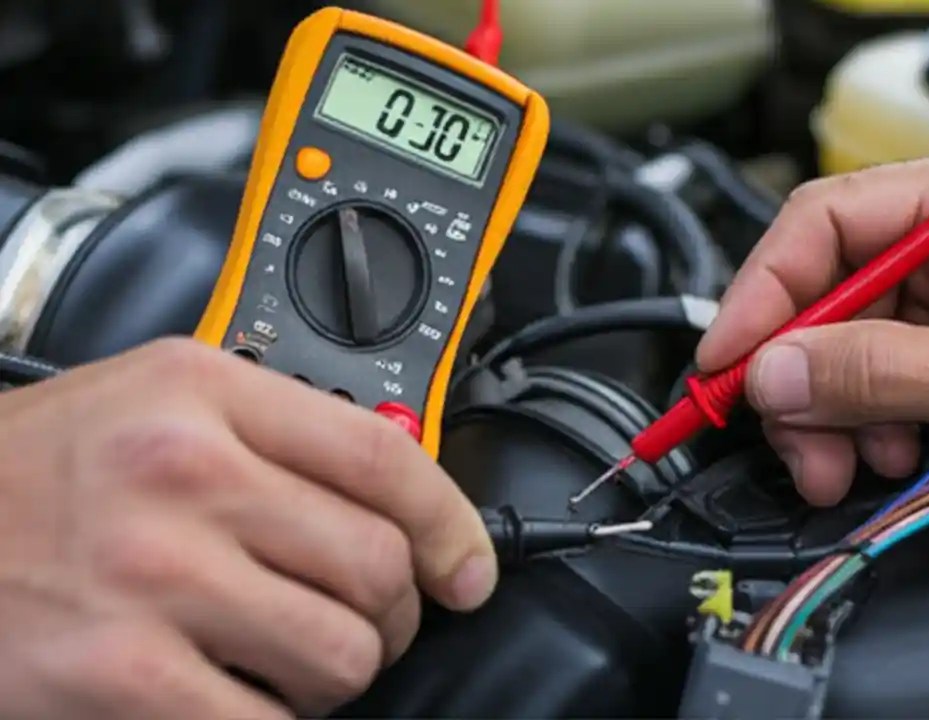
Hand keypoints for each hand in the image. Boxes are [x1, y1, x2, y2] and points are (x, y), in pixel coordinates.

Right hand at [0, 339, 495, 718]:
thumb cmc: (37, 474)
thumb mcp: (152, 402)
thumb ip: (272, 430)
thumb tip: (393, 490)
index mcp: (203, 395)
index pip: (384, 458)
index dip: (453, 525)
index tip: (467, 569)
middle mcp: (183, 475)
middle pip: (377, 564)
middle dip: (392, 613)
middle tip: (363, 622)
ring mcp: (152, 578)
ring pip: (340, 654)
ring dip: (338, 675)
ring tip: (294, 663)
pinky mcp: (118, 677)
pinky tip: (241, 699)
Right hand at [698, 147, 928, 508]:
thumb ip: (882, 374)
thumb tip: (775, 373)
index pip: (828, 221)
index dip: (764, 291)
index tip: (726, 360)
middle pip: (824, 291)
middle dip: (799, 372)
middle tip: (788, 436)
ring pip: (841, 347)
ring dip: (829, 413)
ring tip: (848, 463)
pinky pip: (874, 384)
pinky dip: (863, 427)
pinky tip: (887, 456)